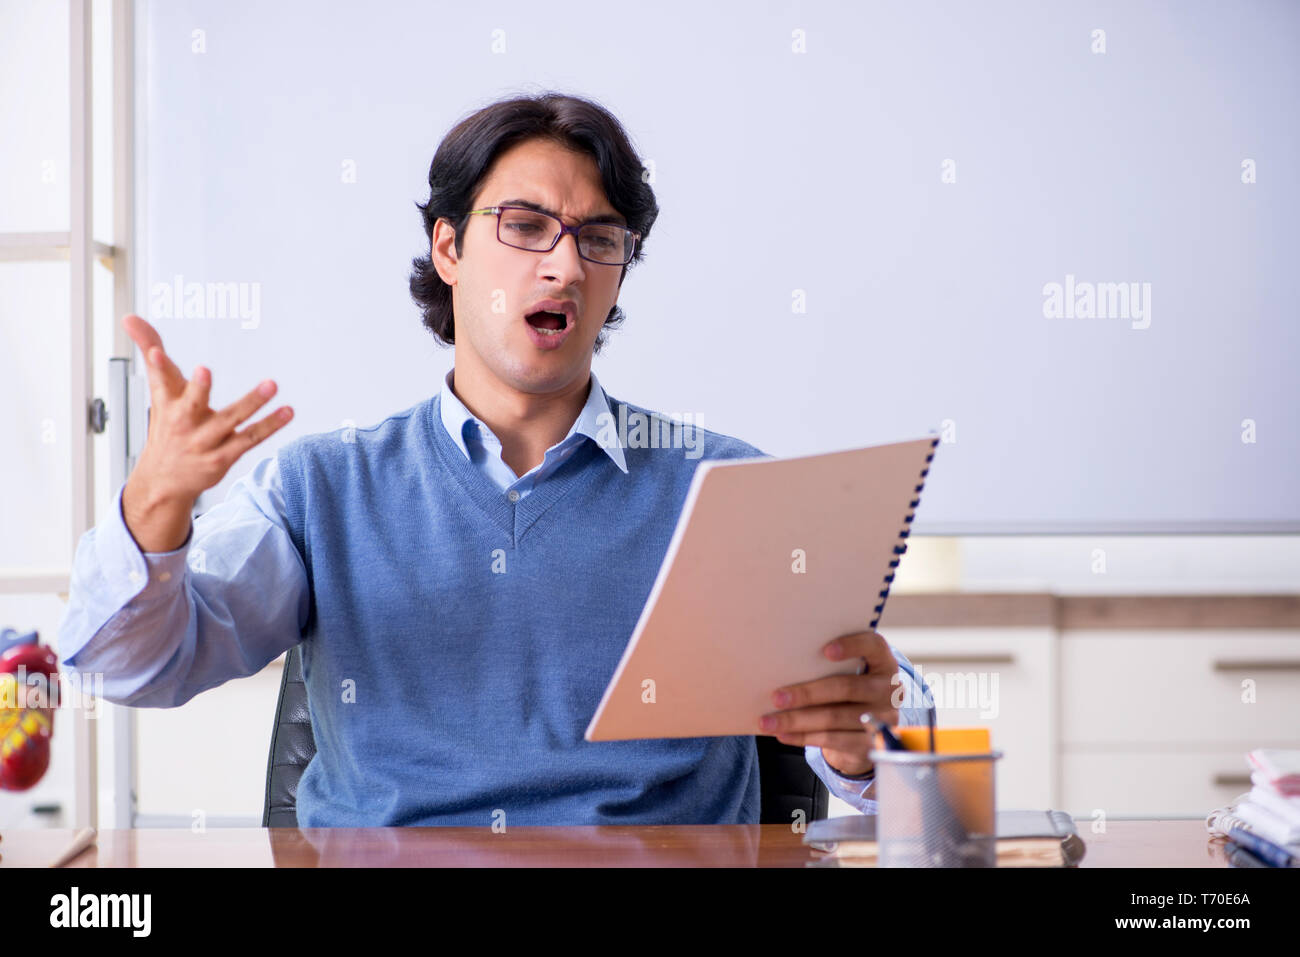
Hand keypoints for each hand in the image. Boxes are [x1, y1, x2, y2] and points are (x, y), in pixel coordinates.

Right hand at [121, 314, 292, 549]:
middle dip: (197, 388)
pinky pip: (250, 439)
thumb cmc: (167, 425)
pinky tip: (288, 411)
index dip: (157, 365)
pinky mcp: (224, 458)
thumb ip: (150, 350)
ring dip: (251, 403)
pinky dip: (269, 426)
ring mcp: (205, 442)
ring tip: (271, 385)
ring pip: (230, 420)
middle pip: (192, 403)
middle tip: (203, 371)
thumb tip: (129, 317)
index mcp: (168, 404)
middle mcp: (185, 423)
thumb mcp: (160, 389)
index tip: (156, 352)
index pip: (161, 380)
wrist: (164, 479)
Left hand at [758, 630, 899, 777]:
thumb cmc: (849, 691)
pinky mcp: (870, 745)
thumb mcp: (849, 674)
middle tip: (776, 697)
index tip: (825, 650)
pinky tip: (783, 734)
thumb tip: (781, 667)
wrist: (870, 731)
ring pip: (834, 718)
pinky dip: (803, 737)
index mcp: (883, 662)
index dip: (852, 646)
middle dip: (807, 693)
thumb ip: (827, 667)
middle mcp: (888, 689)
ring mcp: (883, 719)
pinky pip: (833, 740)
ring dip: (797, 720)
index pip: (873, 645)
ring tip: (768, 721)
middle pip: (846, 687)